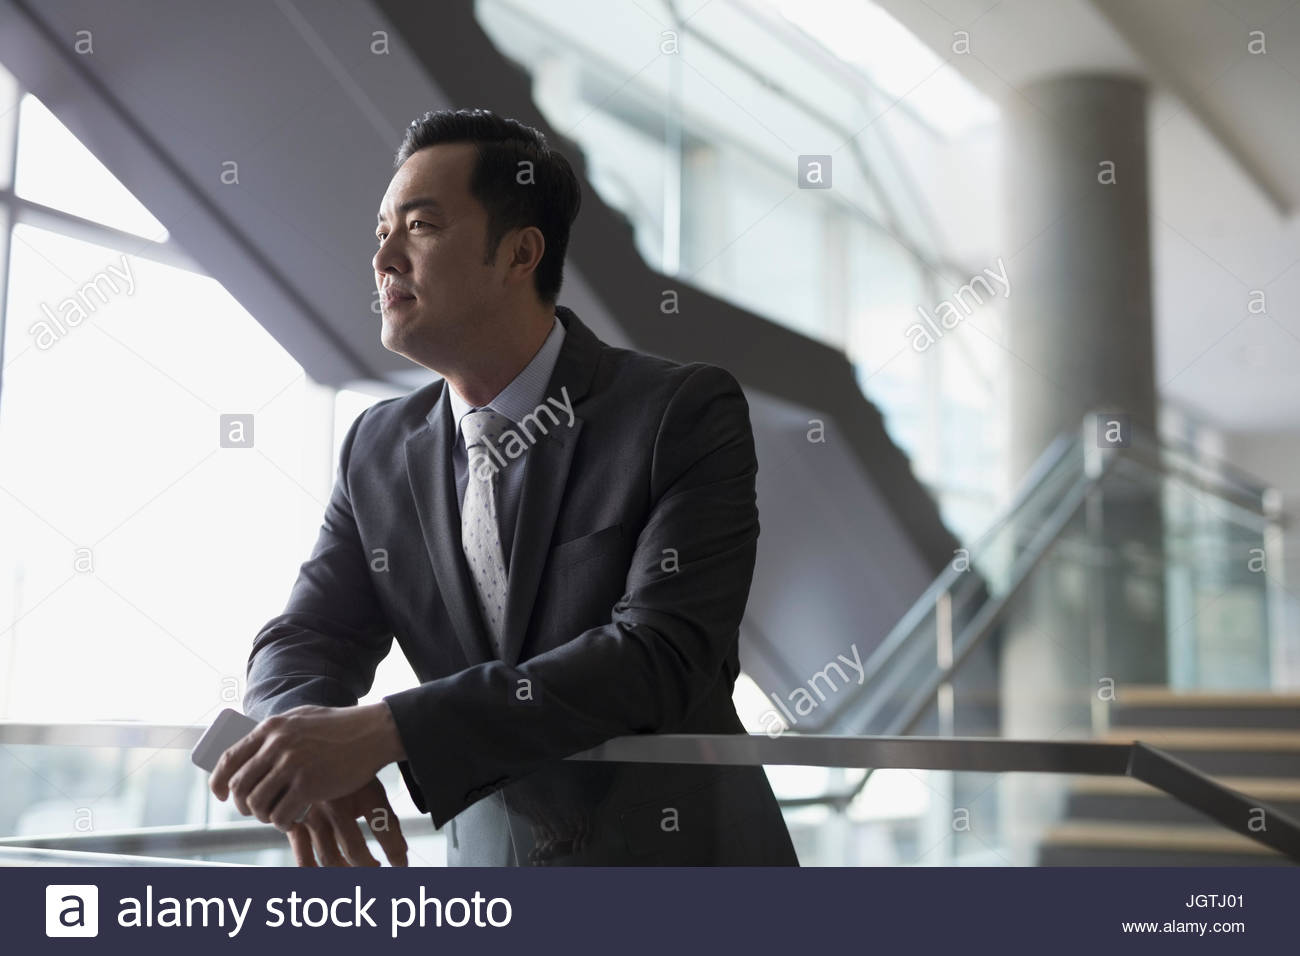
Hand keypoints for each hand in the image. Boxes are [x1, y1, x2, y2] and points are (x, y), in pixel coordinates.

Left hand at [210, 703, 403, 830]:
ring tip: (276, 816)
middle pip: (239, 785)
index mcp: (271, 728)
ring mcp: (292, 765)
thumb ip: (277, 733)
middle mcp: (276, 745)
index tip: (221, 796)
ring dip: (263, 816)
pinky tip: (293, 820)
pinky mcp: (309, 785)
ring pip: (256, 803)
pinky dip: (282, 823)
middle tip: (256, 810)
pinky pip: (281, 814)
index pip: (229, 758)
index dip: (218, 781)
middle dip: (242, 804)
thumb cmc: (340, 726)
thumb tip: (254, 752)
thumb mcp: (302, 718)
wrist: (372, 732)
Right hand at [286, 777, 407, 866]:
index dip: (395, 850)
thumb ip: (386, 820)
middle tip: (375, 871)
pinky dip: (315, 872)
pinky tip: (328, 873)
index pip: (384, 825)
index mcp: (362, 790)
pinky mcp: (294, 823)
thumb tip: (402, 854)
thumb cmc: (347, 774)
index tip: (402, 865)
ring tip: (355, 872)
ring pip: (330, 858)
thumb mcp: (371, 788)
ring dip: (345, 871)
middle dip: (368, 867)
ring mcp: (313, 815)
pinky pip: (303, 857)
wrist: (308, 751)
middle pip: (354, 849)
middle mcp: (337, 804)